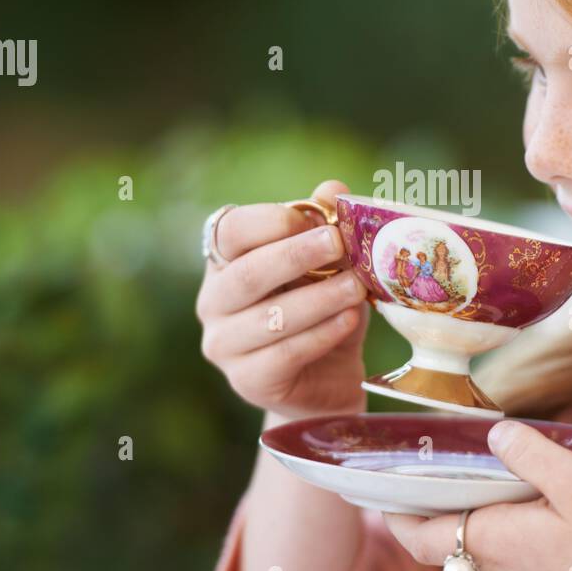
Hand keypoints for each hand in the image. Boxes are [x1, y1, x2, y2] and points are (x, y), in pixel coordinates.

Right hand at [196, 179, 369, 418]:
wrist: (326, 381)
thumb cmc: (322, 311)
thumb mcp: (329, 266)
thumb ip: (325, 226)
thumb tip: (332, 189)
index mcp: (224, 262)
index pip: (231, 230)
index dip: (273, 221)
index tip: (320, 221)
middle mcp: (213, 301)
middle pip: (248, 273)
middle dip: (298, 255)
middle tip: (339, 243)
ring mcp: (224, 344)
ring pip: (270, 316)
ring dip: (320, 298)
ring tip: (358, 287)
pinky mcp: (247, 381)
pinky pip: (286, 352)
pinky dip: (322, 333)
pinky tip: (349, 321)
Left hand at [383, 420, 571, 570]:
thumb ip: (533, 454)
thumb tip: (497, 432)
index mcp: (493, 541)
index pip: (417, 534)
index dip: (394, 511)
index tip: (378, 487)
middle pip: (452, 538)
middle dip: (446, 504)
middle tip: (447, 467)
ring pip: (488, 551)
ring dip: (487, 519)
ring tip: (509, 480)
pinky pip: (518, 566)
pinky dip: (517, 539)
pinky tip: (550, 517)